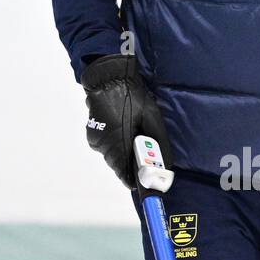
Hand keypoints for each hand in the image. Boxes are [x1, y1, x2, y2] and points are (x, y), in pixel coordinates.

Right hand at [81, 54, 165, 189]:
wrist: (109, 77)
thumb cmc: (132, 97)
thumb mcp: (152, 117)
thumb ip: (159, 143)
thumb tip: (167, 165)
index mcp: (119, 142)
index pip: (124, 173)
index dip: (134, 180)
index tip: (143, 182)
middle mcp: (103, 144)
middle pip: (118, 164)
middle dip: (131, 163)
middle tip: (144, 155)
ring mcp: (95, 138)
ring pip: (112, 155)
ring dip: (123, 152)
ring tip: (134, 137)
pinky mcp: (92, 132)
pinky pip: (105, 146)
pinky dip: (115, 144)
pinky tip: (123, 130)